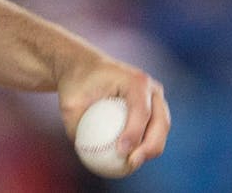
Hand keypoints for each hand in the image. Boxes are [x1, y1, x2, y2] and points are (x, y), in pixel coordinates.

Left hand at [57, 56, 169, 173]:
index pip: (141, 110)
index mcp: (135, 80)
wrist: (84, 67)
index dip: (134, 133)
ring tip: (131, 164)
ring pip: (162, 127)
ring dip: (151, 148)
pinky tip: (130, 158)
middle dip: (150, 146)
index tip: (120, 151)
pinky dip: (147, 144)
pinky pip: (155, 128)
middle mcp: (151, 87)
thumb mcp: (69, 102)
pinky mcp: (154, 107)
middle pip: (160, 121)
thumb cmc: (76, 83)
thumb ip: (75, 125)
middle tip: (131, 162)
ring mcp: (156, 97)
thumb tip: (85, 152)